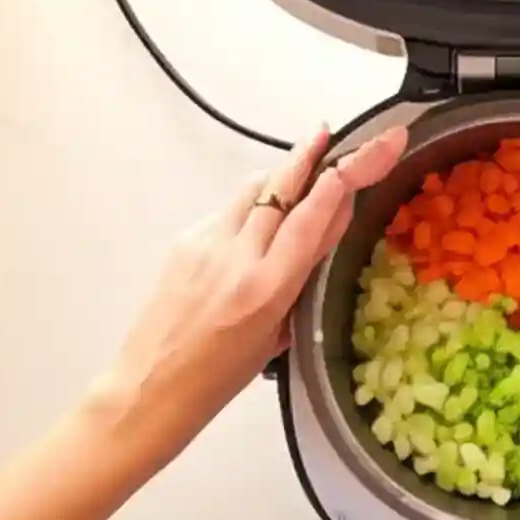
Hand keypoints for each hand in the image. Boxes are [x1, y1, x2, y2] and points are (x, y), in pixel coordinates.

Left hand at [93, 125, 407, 462]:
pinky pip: (229, 211)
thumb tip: (325, 233)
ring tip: (305, 160)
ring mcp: (205, 243)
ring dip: (283, 172)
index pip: (313, 216)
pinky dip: (253, 205)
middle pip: (281, 186)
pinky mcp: (184, 242)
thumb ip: (303, 282)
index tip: (371, 149)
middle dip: (311, 153)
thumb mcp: (277, 335)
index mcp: (268, 289)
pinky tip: (261, 218)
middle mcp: (237, 257)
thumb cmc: (219, 379)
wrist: (148, 389)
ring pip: (253, 189)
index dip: (346, 176)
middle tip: (332, 130)